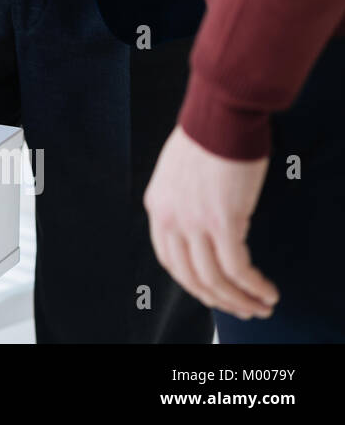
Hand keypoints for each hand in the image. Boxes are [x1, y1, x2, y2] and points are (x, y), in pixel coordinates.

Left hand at [144, 127, 276, 319]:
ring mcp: (193, 222)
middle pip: (189, 277)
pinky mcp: (222, 221)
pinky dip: (253, 286)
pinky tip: (268, 292)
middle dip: (218, 299)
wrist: (220, 115)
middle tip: (242, 310)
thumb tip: (202, 222)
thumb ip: (184, 200)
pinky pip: (237, 267)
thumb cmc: (208, 136)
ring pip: (214, 278)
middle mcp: (168, 218)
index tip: (214, 292)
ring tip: (261, 307)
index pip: (169, 259)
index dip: (193, 282)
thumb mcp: (180, 173)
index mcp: (156, 206)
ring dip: (240, 299)